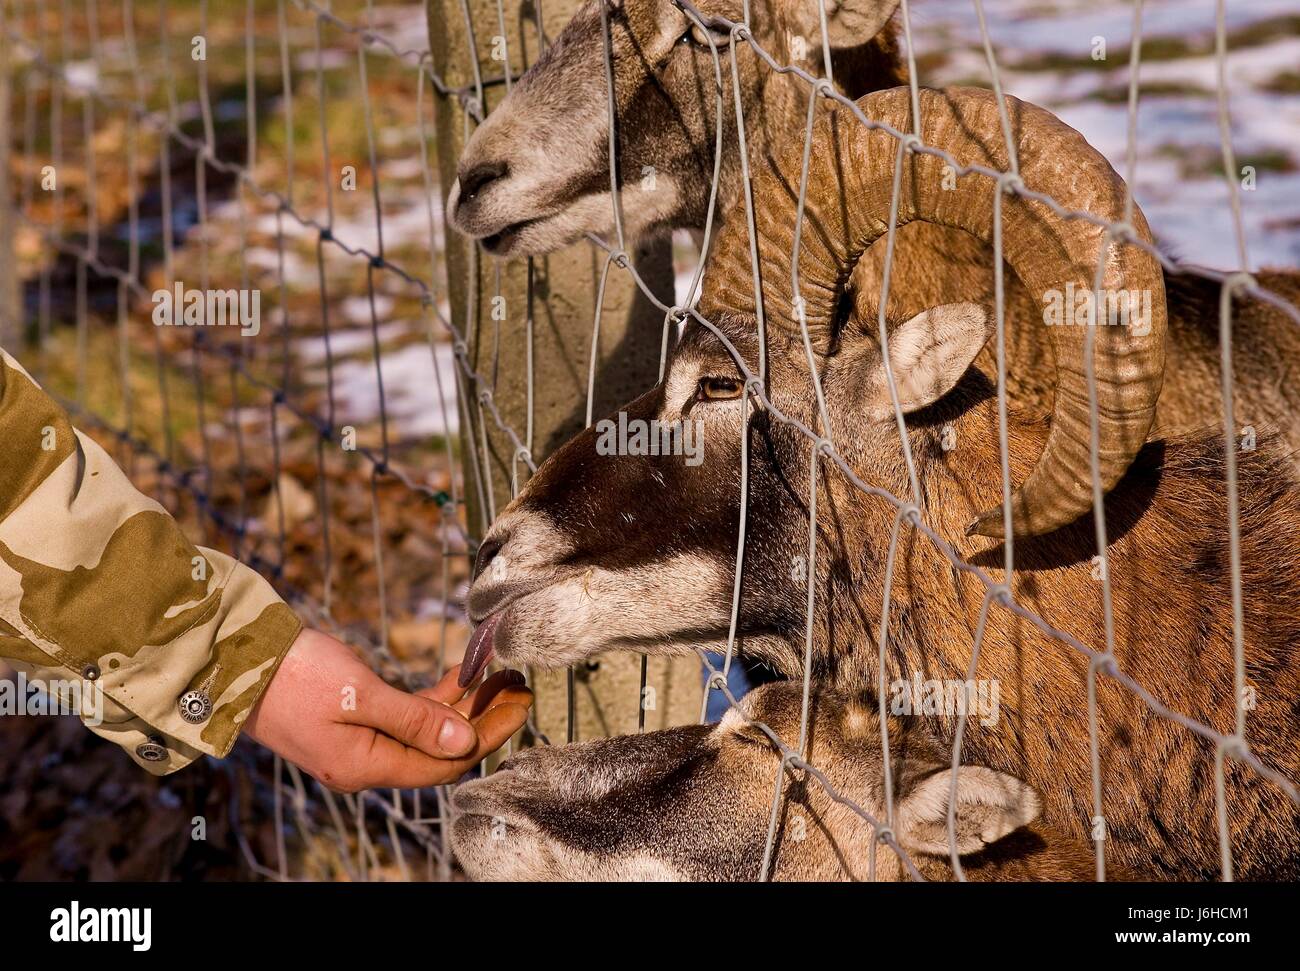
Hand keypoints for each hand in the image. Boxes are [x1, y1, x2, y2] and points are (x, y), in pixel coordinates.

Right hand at [244, 627, 531, 792]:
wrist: (233, 661)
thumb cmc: (294, 675)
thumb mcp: (360, 694)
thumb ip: (414, 719)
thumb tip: (464, 741)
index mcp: (366, 766)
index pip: (446, 762)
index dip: (488, 735)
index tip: (520, 705)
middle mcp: (365, 763)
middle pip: (440, 748)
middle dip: (484, 719)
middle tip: (520, 689)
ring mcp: (357, 744)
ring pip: (425, 729)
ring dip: (463, 706)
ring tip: (500, 677)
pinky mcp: (350, 721)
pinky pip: (405, 716)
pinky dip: (434, 699)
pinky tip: (460, 678)